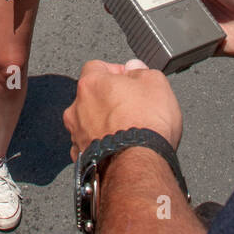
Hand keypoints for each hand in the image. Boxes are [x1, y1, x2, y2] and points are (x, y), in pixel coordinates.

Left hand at [63, 60, 180, 159]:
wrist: (139, 167)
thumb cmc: (146, 126)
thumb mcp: (156, 82)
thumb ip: (141, 70)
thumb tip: (135, 69)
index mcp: (90, 84)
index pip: (97, 67)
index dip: (117, 71)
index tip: (130, 79)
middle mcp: (77, 109)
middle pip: (92, 96)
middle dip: (110, 100)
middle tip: (132, 107)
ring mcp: (77, 135)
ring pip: (90, 123)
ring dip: (105, 124)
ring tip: (128, 131)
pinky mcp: (82, 158)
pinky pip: (91, 146)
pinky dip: (103, 145)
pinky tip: (120, 148)